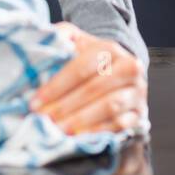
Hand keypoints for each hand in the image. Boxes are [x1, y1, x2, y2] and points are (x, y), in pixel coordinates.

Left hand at [29, 23, 147, 135]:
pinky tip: (78, 137)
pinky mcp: (139, 113)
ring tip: (58, 129)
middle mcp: (129, 67)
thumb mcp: (74, 41)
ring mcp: (137, 91)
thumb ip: (59, 37)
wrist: (116, 74)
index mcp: (110, 48)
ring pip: (109, 107)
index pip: (81, 68)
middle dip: (65, 106)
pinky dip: (97, 132)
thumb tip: (40, 38)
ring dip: (81, 120)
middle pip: (95, 88)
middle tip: (44, 118)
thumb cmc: (88, 60)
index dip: (57, 86)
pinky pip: (119, 125)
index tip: (35, 101)